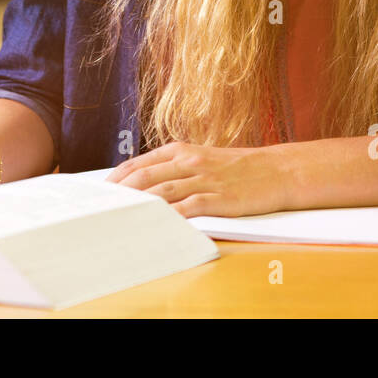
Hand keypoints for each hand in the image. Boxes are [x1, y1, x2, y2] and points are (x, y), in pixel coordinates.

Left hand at [103, 142, 290, 217]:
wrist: (276, 171)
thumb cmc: (238, 168)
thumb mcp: (202, 159)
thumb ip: (174, 168)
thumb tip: (144, 183)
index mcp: (182, 150)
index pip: (139, 163)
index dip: (117, 178)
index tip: (101, 191)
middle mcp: (189, 162)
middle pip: (144, 177)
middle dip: (120, 194)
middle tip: (103, 208)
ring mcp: (203, 180)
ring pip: (162, 192)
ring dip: (138, 206)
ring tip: (119, 218)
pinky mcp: (218, 199)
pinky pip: (187, 209)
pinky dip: (169, 218)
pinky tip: (155, 226)